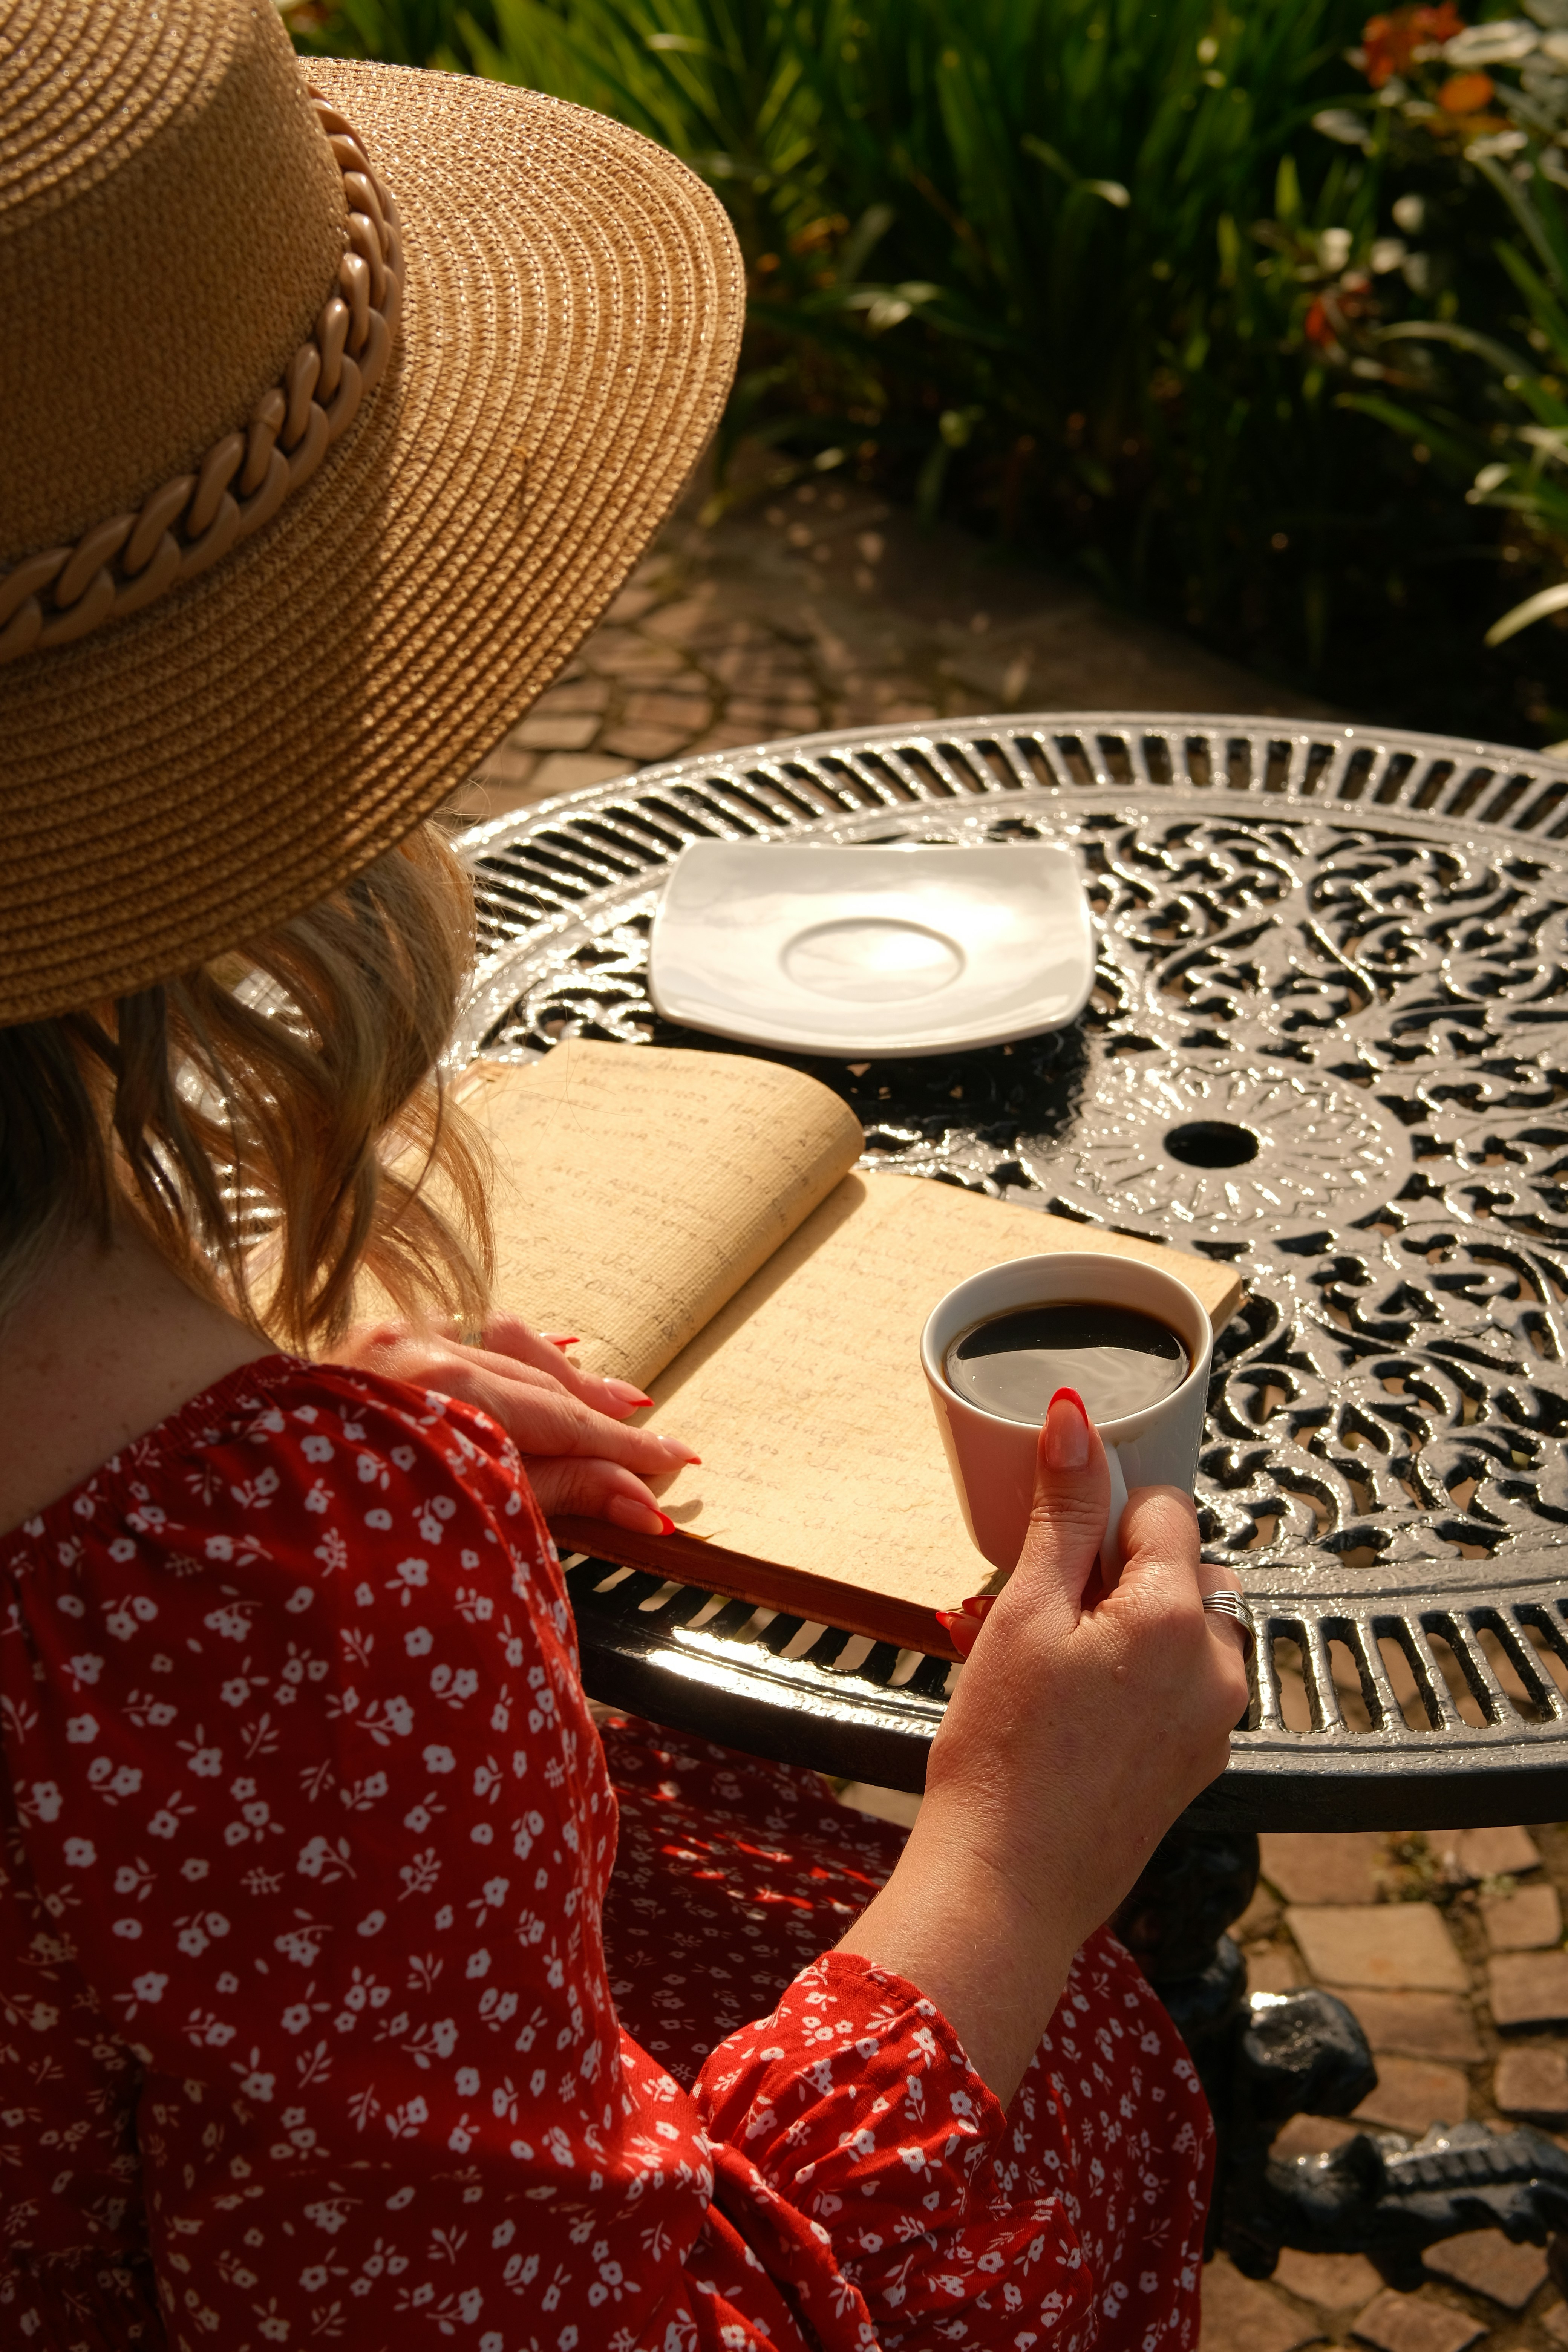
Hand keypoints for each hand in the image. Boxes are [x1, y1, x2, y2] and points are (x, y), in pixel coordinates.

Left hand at [326, 1314, 696, 1535]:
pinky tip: (552, 1354)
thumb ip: (560, 1496)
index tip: (679, 1462)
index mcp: (445, 1393)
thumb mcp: (473, 1521)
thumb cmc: (348, 1533)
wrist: (236, 1503)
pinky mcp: (370, 1342)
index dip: (626, 1447)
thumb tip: (643, 1498)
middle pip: (539, 1378)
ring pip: (504, 1342)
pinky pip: (461, 1331)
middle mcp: (419, 1349)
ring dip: (563, 1376)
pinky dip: (509, 1351)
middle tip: (657, 1449)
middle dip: (602, 1417)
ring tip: (616, 1404)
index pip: (562, 1418)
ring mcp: (390, 1339)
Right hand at [841, 1387, 1248, 2103]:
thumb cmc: (1004, 1753)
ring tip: (1031, 1662)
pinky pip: (1167, 1689)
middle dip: (1101, 1576)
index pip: (1161, 1509)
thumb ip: (1062, 1511)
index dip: (1098, 1516)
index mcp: (1179, 1617)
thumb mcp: (1023, 1612)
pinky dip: (1119, 1680)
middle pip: (1171, 1571)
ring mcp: (1212, 1724)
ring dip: (1107, 1627)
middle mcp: (1217, 1668)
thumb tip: (1077, 1418)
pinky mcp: (1194, 1766)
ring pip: (1167, 1631)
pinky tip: (1055, 1706)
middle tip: (1027, 1612)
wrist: (1007, 1888)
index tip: (1047, 1549)